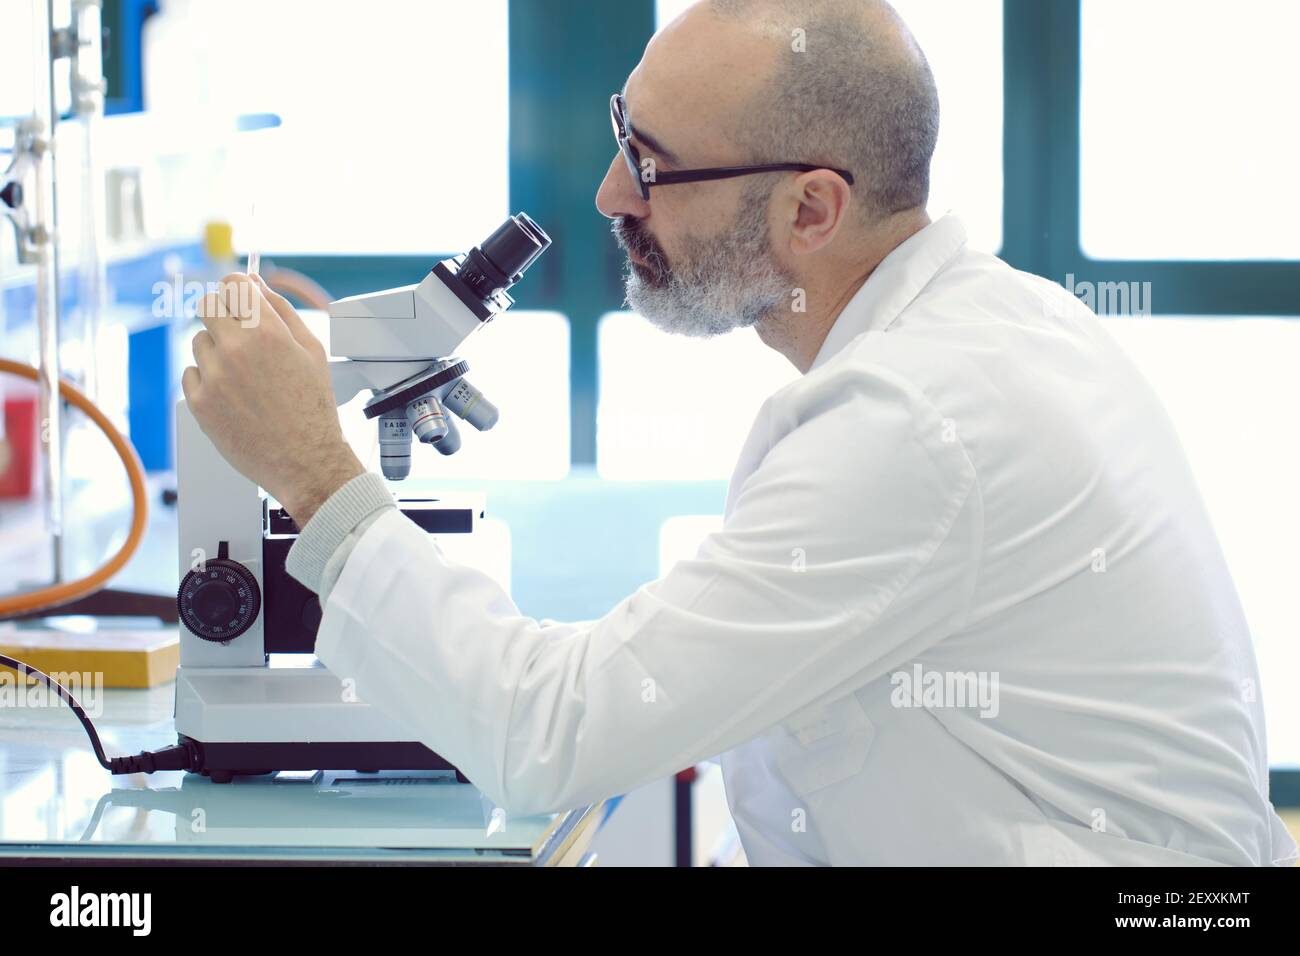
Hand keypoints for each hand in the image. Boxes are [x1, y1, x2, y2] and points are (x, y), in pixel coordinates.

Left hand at [181, 273, 365, 526]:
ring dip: (216, 351)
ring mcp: (214, 377)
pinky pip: (191, 374)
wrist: (306, 460)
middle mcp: (236, 350)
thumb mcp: (312, 351)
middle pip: (207, 305)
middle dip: (222, 314)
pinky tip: (234, 397)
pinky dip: (207, 381)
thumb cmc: (312, 408)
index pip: (233, 284)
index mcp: (267, 332)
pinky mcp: (200, 402)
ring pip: (198, 341)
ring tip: (244, 377)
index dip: (237, 289)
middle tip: (238, 336)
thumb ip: (282, 310)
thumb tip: (256, 283)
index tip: (240, 299)